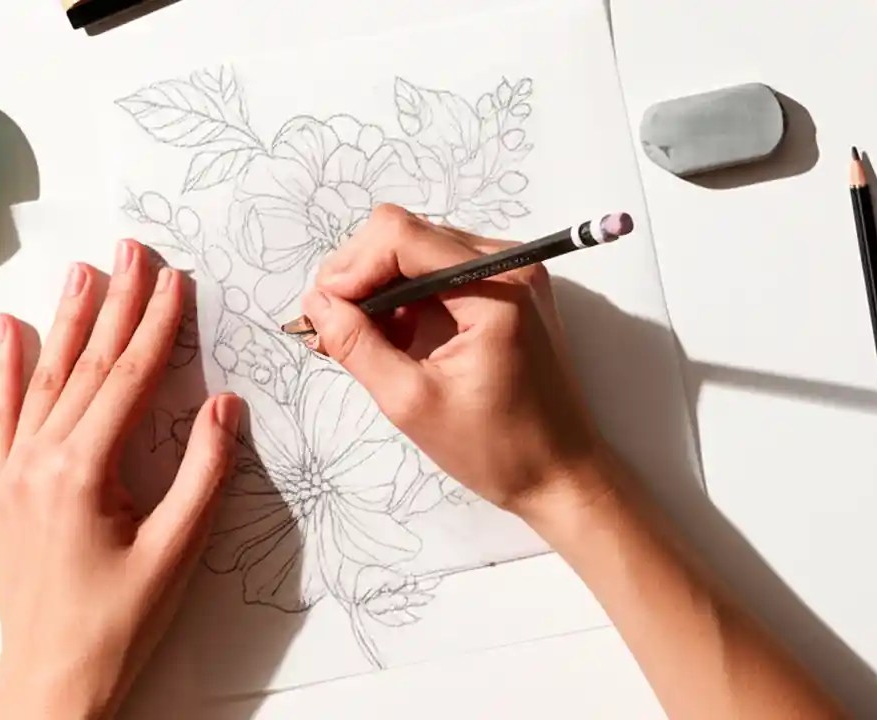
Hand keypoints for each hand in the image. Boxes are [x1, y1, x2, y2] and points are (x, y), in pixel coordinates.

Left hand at [0, 239, 240, 718]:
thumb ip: (204, 473)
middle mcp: (39, 460)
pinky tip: (8, 329)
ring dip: (66, 320)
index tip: (174, 279)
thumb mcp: (176, 552)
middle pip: (86, 364)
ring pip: (43, 378)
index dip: (156, 325)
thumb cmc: (117, 624)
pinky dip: (4, 368)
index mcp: (84, 472)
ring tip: (84, 271)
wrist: (51, 678)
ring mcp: (12, 471)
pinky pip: (0, 415)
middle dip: (115, 303)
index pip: (129, 378)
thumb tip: (226, 404)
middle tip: (133, 250)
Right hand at [300, 205, 607, 519]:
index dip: (351, 266)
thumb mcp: (412, 402)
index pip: (400, 235)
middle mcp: (508, 264)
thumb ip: (357, 345)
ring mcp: (511, 272)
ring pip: (418, 249)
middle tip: (333, 327)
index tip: (325, 312)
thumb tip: (316, 305)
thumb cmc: (498, 450)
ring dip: (380, 287)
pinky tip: (393, 337)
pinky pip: (439, 270)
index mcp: (494, 288)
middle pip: (406, 233)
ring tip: (361, 339)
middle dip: (360, 275)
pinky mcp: (508, 289)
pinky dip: (407, 296)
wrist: (561, 474)